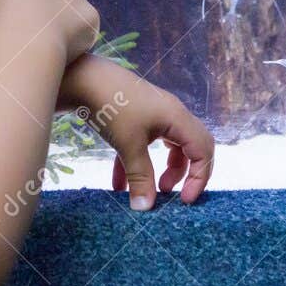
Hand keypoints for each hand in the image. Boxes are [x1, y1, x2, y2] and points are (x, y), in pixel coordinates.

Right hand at [0, 0, 100, 63]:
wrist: (27, 44)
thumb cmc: (5, 34)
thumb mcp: (4, 14)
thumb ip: (24, 7)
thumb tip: (46, 17)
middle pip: (55, 0)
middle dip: (50, 17)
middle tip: (35, 38)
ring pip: (71, 18)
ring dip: (63, 32)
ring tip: (47, 47)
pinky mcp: (90, 15)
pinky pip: (84, 31)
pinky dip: (77, 42)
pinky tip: (66, 52)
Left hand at [60, 55, 214, 208]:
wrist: (81, 77)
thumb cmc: (112, 106)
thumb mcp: (128, 146)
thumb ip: (140, 178)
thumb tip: (145, 208)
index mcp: (177, 118)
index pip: (203, 151)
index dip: (199, 178)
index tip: (184, 200)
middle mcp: (170, 114)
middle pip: (191, 148)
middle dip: (183, 174)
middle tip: (170, 194)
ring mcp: (153, 113)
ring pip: (168, 146)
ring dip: (161, 169)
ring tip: (150, 189)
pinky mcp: (135, 115)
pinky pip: (144, 143)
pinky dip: (135, 163)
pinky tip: (117, 185)